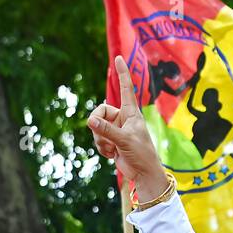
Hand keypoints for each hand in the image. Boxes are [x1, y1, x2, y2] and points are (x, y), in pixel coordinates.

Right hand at [87, 56, 171, 200]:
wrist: (143, 174)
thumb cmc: (141, 154)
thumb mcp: (124, 141)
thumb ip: (106, 130)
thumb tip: (89, 120)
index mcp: (131, 113)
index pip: (126, 89)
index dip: (122, 73)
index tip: (119, 58)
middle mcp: (123, 119)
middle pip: (99, 112)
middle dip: (97, 125)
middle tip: (102, 135)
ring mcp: (116, 130)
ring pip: (97, 128)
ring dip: (100, 140)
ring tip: (112, 149)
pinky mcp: (111, 141)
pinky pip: (98, 139)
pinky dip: (101, 148)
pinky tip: (111, 155)